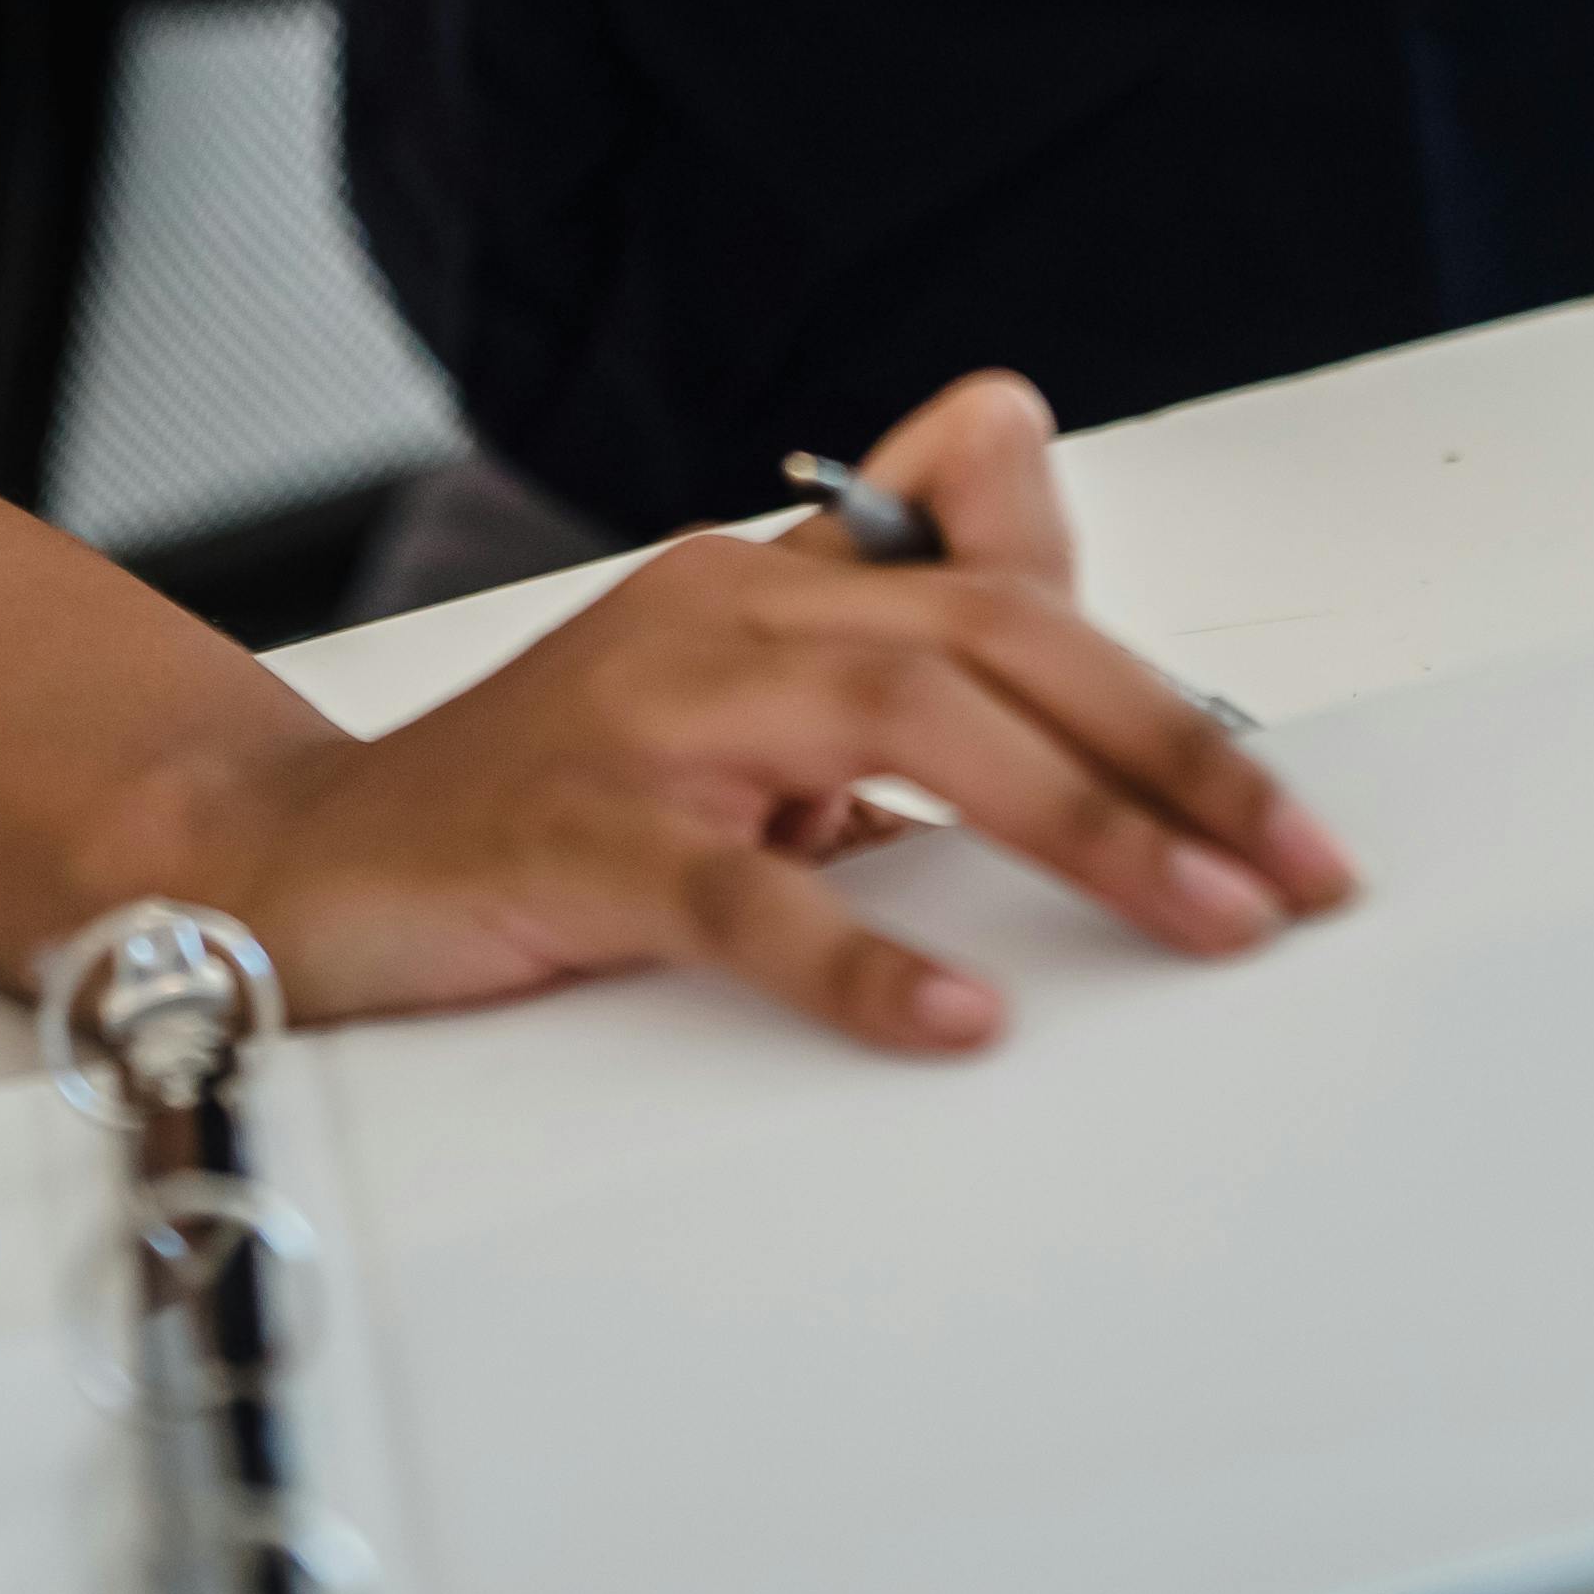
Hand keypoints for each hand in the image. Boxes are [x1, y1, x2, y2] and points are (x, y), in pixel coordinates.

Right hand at [174, 371, 1353, 1051]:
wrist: (298, 861)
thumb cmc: (539, 799)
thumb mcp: (730, 716)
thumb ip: (877, 667)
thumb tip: (1049, 630)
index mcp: (770, 580)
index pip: (1009, 597)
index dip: (1153, 695)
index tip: (1274, 809)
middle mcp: (722, 613)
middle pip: (992, 640)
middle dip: (1171, 752)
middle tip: (1296, 867)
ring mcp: (647, 718)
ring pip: (902, 729)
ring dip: (1078, 826)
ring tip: (1200, 918)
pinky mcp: (573, 839)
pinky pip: (736, 897)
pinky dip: (858, 952)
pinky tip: (956, 1013)